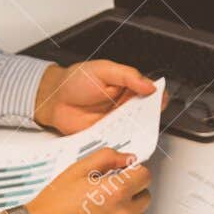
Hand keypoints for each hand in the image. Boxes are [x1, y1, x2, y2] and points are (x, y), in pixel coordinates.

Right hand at [20, 147, 152, 213]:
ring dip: (126, 211)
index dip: (134, 173)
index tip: (126, 175)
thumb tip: (127, 158)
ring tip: (100, 211)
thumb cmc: (54, 206)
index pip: (145, 176)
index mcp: (116, 191)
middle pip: (144, 197)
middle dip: (131, 192)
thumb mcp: (77, 170)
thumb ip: (107, 158)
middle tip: (108, 194)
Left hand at [33, 61, 158, 134]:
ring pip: (135, 130)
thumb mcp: (104, 69)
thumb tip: (150, 86)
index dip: (159, 99)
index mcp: (128, 87)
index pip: (151, 94)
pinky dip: (123, 144)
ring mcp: (116, 122)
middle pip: (146, 115)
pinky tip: (124, 141)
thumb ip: (128, 75)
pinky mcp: (106, 135)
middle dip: (149, 119)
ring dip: (137, 133)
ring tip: (135, 131)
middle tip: (146, 118)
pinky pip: (119, 141)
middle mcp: (125, 106)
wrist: (54, 99)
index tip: (159, 102)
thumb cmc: (75, 80)